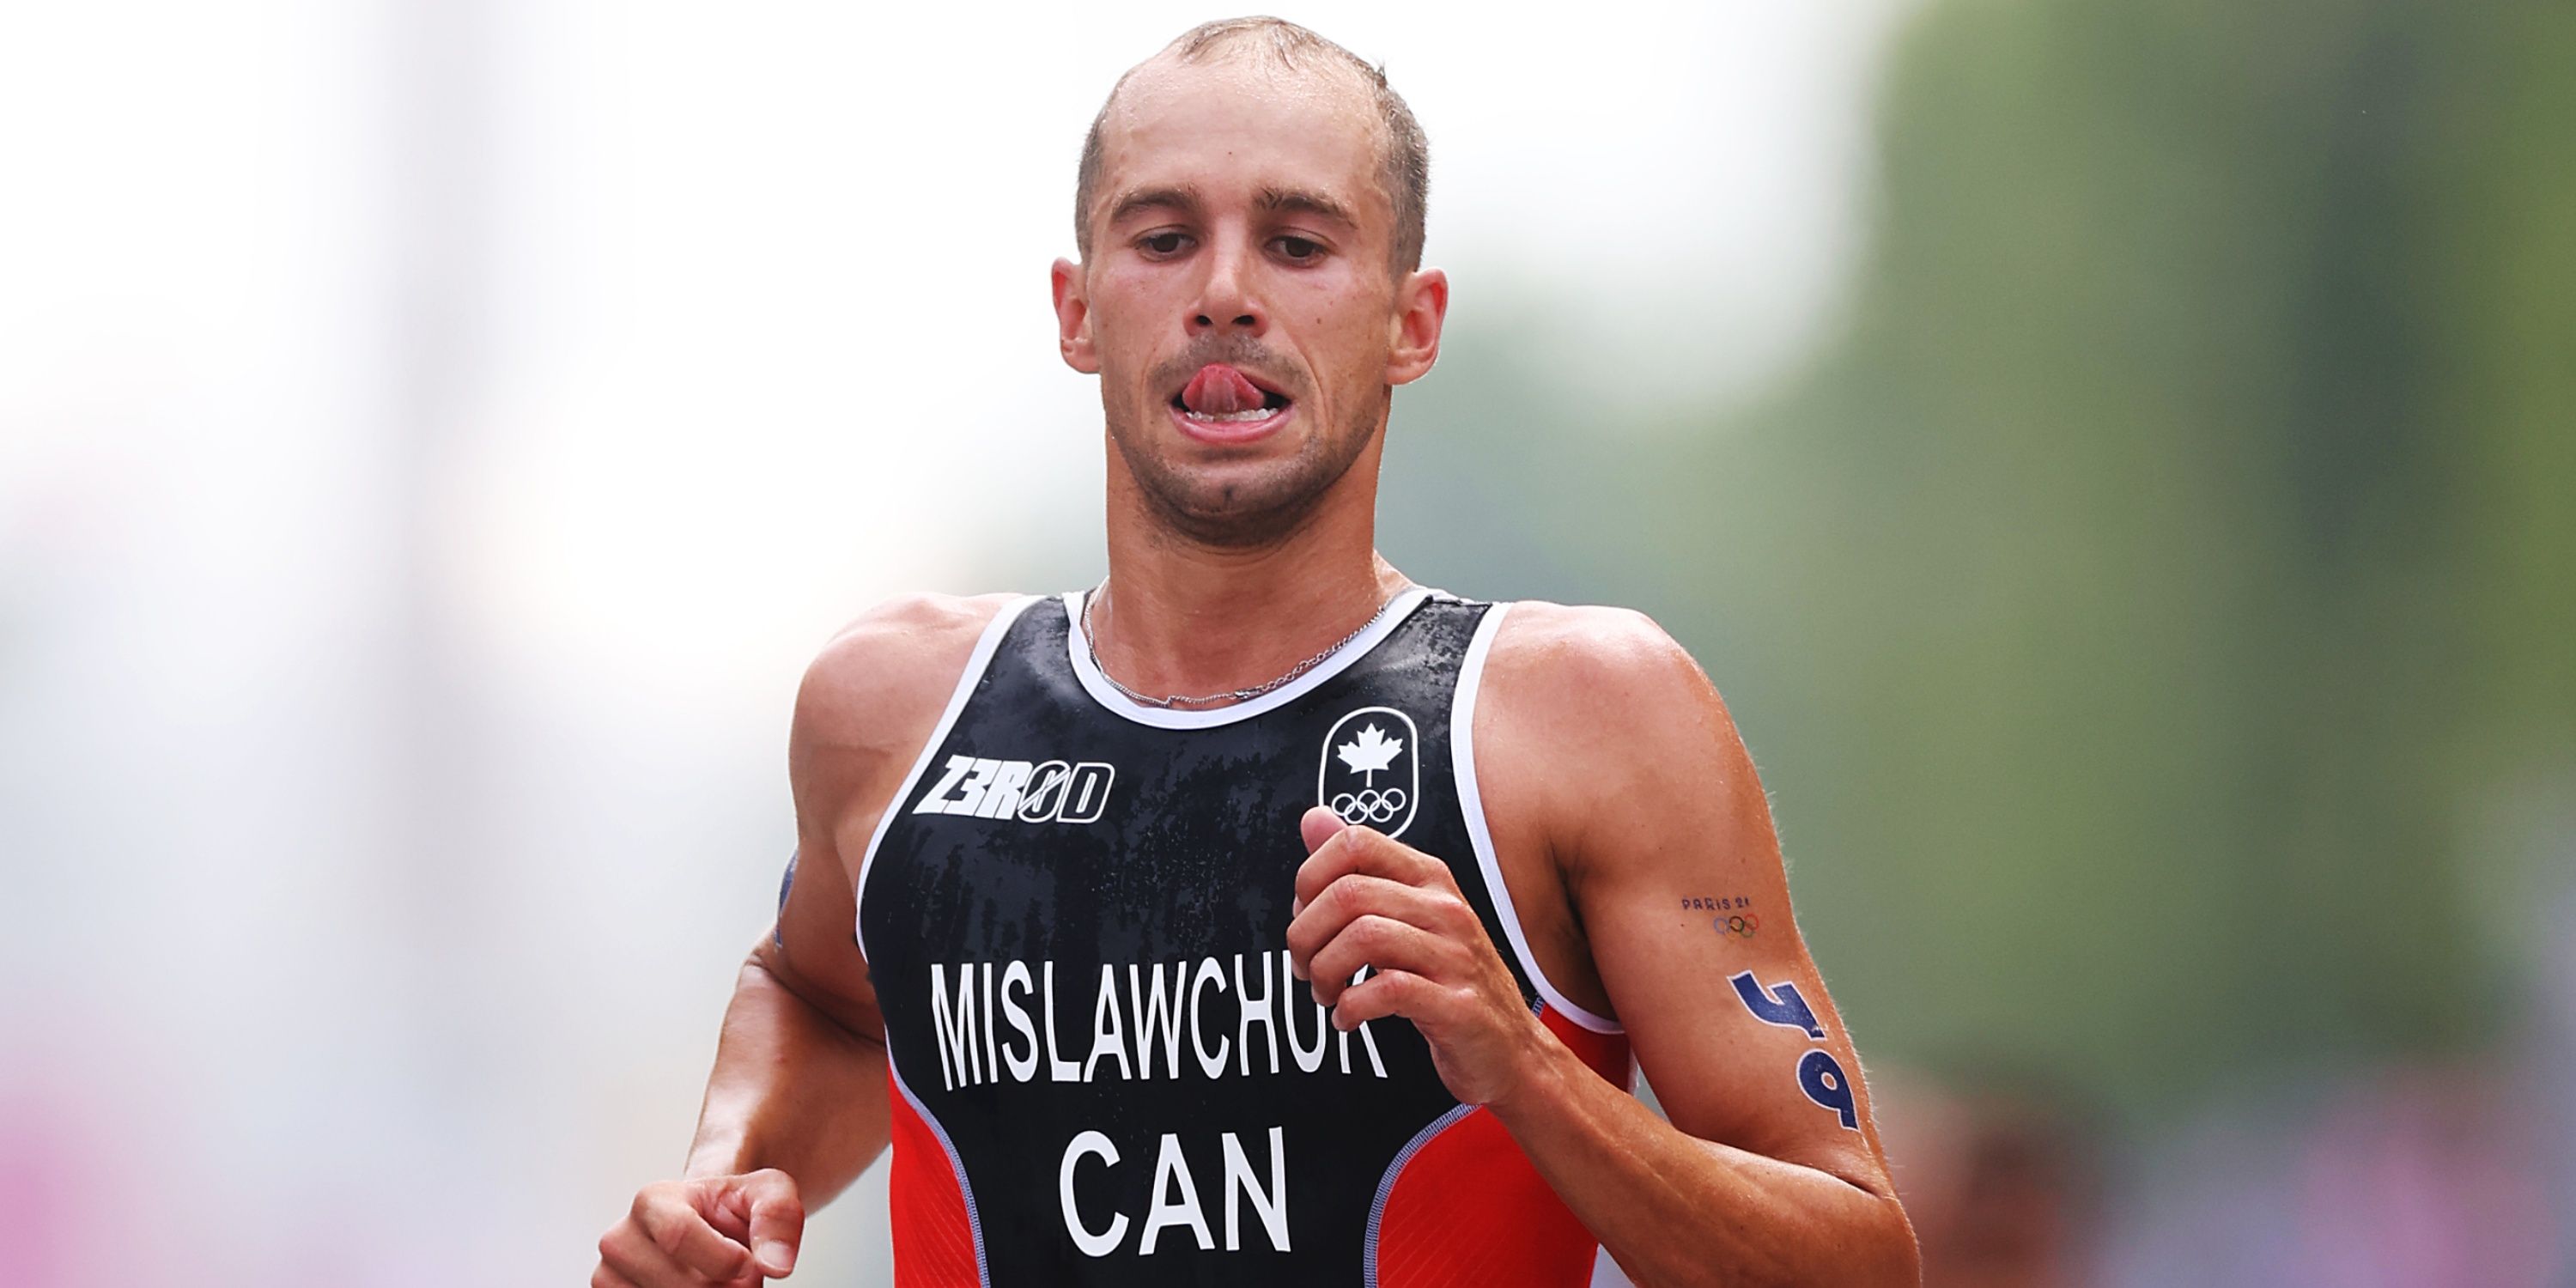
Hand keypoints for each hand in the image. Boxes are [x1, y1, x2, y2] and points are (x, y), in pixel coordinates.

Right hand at [594, 1168, 803, 1286]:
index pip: (679, 1235)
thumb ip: (777, 1217)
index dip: (724, 1259)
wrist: (710, 1226)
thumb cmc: (733, 1208)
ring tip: (716, 1282)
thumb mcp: (769, 1194)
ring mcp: (609, 1276)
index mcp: (653, 1201)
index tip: (748, 1263)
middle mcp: (621, 1238)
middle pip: (680, 1286)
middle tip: (738, 1277)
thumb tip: (775, 1264)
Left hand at [1285, 806, 1547, 1105]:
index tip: (1305, 915)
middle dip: (1305, 935)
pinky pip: (1389, 989)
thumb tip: (1313, 817)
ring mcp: (1455, 956)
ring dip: (1325, 972)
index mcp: (1430, 878)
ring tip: (1326, 993)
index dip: (1310, 877)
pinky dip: (1352, 1007)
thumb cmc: (1449, 981)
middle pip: (1348, 893)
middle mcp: (1445, 908)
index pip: (1355, 841)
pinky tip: (1348, 1018)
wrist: (1511, 1050)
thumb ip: (1359, 869)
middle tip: (1304, 967)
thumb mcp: (1406, 915)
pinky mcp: (1458, 1006)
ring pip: (1363, 936)